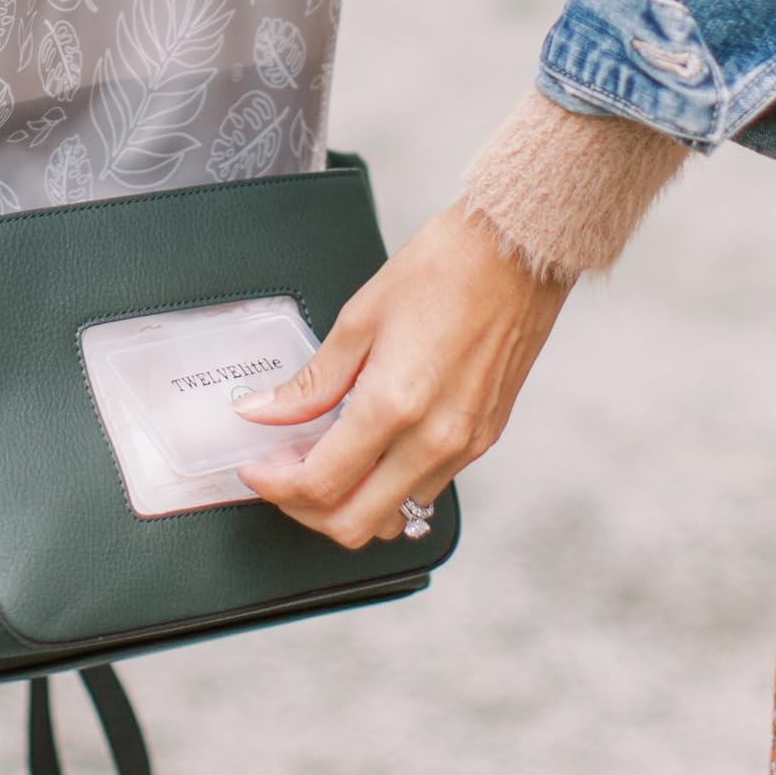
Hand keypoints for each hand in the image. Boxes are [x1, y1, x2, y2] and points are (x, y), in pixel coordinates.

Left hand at [236, 205, 567, 546]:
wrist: (520, 250)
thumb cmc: (447, 267)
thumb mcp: (361, 316)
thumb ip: (313, 380)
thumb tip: (265, 410)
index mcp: (396, 405)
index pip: (321, 484)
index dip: (275, 486)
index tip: (255, 468)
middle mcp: (435, 439)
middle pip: (355, 524)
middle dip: (304, 509)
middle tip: (281, 474)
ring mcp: (465, 445)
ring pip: (394, 516)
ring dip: (349, 503)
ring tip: (323, 459)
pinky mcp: (484, 439)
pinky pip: (426, 489)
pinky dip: (387, 485)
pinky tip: (368, 447)